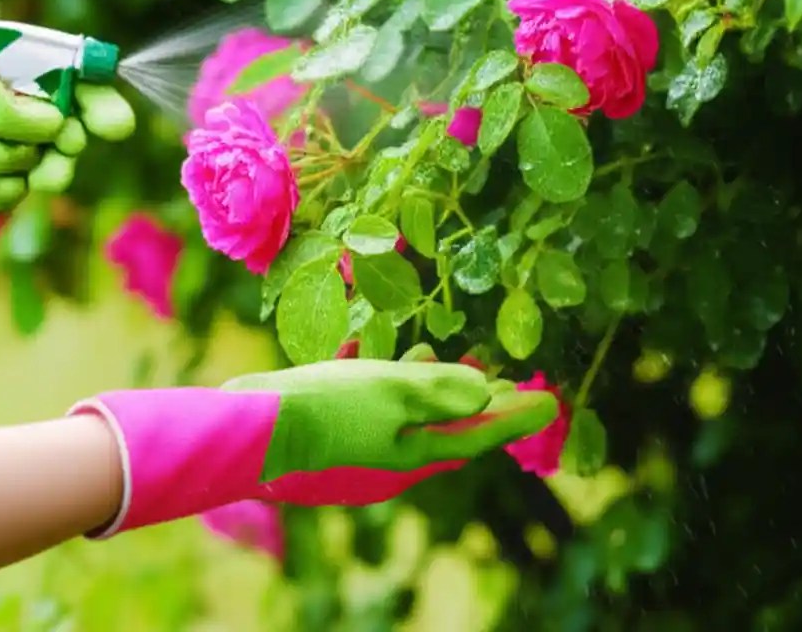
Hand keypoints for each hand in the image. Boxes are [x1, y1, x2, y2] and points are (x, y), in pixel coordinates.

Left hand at [0, 39, 134, 239]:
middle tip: (50, 169)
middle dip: (62, 147)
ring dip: (34, 172)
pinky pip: (13, 184)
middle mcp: (0, 94)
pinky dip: (11, 194)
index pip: (66, 73)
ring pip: (40, 158)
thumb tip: (46, 123)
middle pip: (63, 122)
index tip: (109, 129)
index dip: (95, 99)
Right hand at [222, 359, 555, 506]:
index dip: (514, 417)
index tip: (549, 402)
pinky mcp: (326, 423)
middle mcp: (389, 453)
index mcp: (412, 452)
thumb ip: (443, 391)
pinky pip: (359, 398)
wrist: (252, 425)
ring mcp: (357, 441)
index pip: (477, 435)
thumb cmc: (328, 406)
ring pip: (403, 413)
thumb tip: (483, 393)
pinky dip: (371, 376)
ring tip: (437, 353)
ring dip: (424, 384)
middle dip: (475, 402)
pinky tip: (360, 348)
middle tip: (504, 380)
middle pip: (445, 427)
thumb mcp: (396, 392)